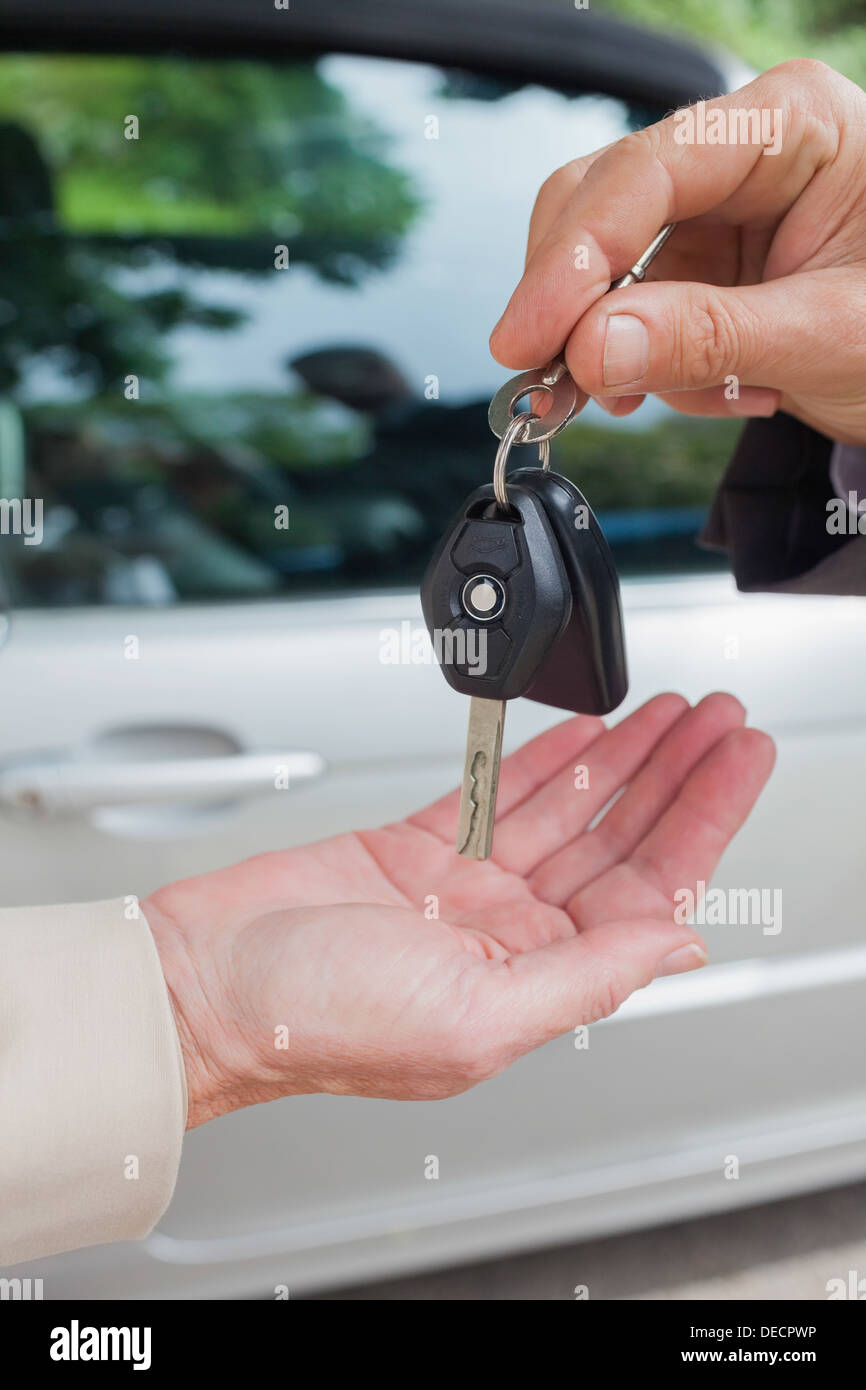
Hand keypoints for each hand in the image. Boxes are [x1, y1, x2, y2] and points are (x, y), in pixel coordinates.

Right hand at [144, 693, 773, 1126]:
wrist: (204, 979)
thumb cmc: (310, 1018)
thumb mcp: (471, 1013)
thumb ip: (585, 978)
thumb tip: (680, 950)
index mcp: (532, 980)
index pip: (649, 892)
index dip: (703, 821)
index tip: (739, 763)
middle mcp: (507, 933)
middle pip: (619, 839)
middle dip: (676, 775)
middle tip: (722, 719)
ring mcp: (463, 886)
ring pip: (568, 807)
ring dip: (622, 755)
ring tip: (670, 711)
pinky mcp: (415, 846)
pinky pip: (498, 793)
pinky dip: (543, 758)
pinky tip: (584, 733)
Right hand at [491, 60, 865, 445]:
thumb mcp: (831, 335)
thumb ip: (710, 337)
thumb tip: (592, 350)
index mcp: (792, 125)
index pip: (647, 173)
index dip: (574, 258)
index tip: (528, 336)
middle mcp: (743, 155)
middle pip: (600, 203)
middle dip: (571, 301)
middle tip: (548, 384)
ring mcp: (720, 213)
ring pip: (604, 266)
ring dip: (612, 346)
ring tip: (673, 397)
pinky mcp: (706, 268)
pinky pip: (632, 314)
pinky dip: (647, 366)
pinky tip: (718, 390)